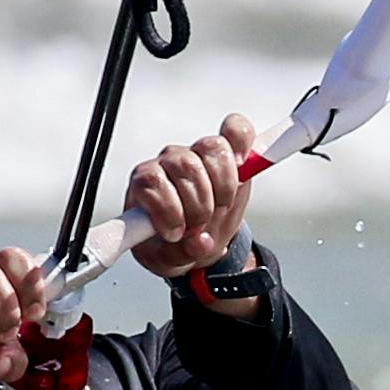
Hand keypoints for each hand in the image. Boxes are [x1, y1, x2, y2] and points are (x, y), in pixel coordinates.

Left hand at [127, 114, 263, 300]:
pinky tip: (244, 163)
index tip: (176, 233)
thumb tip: (200, 243)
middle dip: (199, 204)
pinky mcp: (225, 149)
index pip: (150, 180)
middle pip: (185, 165)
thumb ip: (180, 255)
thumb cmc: (174, 246)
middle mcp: (167, 163)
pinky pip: (236, 129)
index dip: (167, 207)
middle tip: (201, 225)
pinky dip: (243, 142)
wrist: (194, 241)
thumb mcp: (169, 261)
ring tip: (220, 208)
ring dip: (223, 185)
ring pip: (210, 148)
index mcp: (146, 187)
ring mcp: (196, 153)